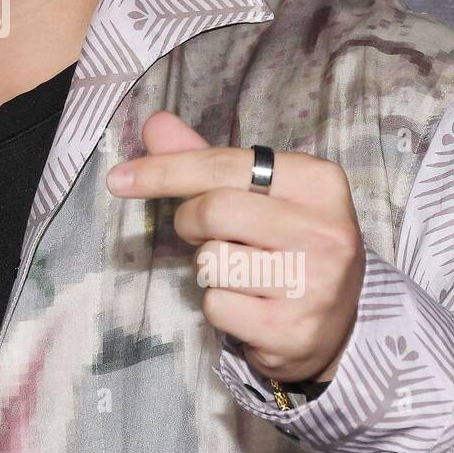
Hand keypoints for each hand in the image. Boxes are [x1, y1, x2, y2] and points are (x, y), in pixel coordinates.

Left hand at [106, 112, 365, 383]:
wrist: (335, 324)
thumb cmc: (286, 243)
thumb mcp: (258, 194)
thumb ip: (206, 161)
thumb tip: (154, 124)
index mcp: (317, 181)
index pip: (223, 165)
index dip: (163, 171)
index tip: (118, 179)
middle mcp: (324, 229)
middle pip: (213, 210)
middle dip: (191, 222)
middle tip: (206, 234)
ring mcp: (314, 283)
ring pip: (212, 261)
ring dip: (208, 267)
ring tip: (242, 270)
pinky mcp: (294, 329)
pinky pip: (217, 306)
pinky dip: (219, 305)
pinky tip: (250, 305)